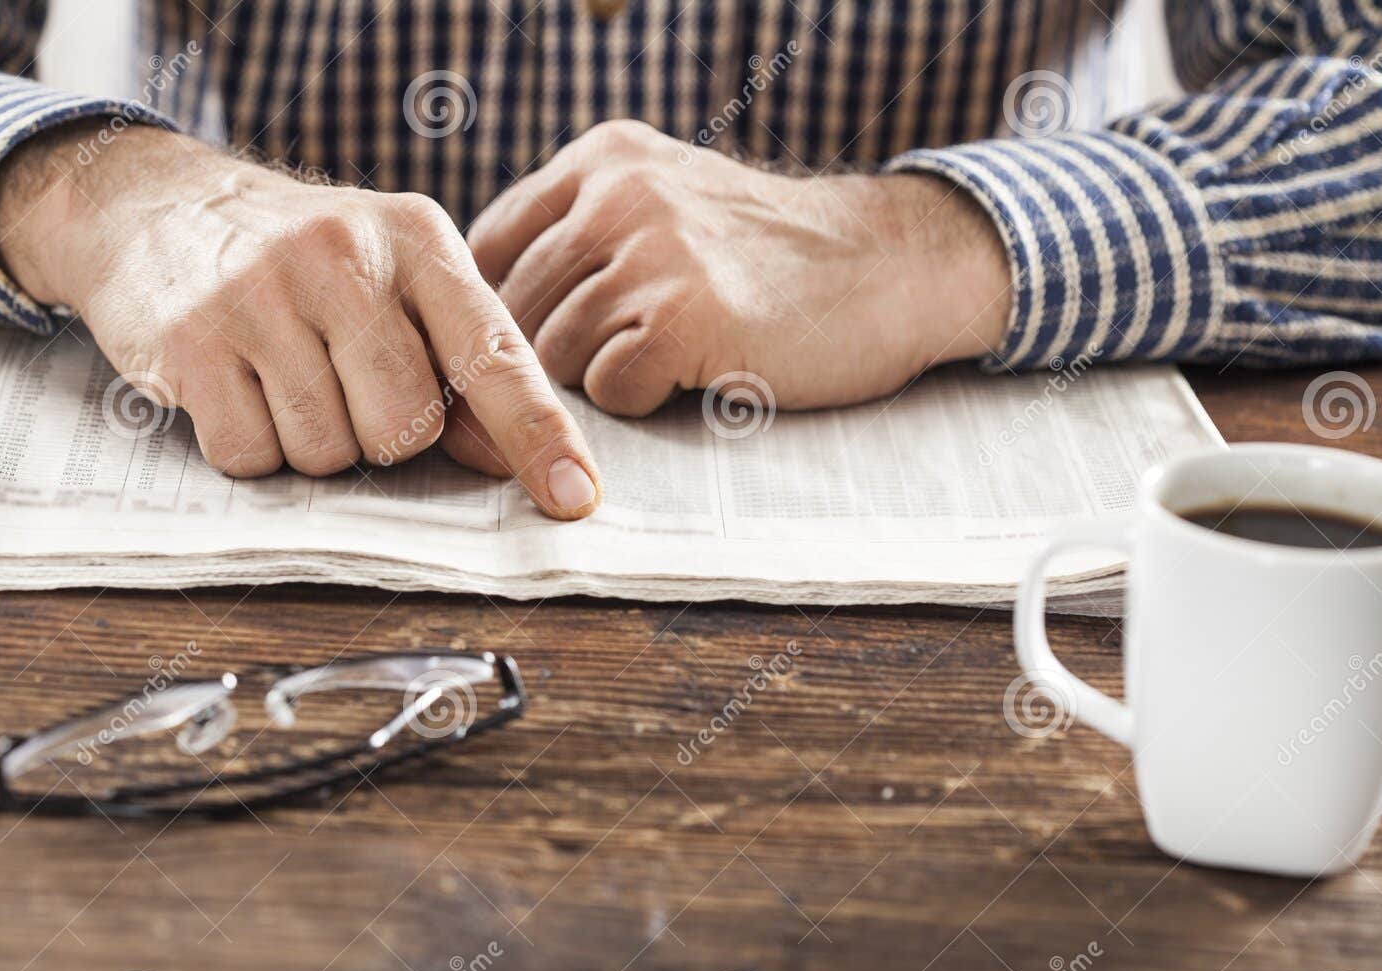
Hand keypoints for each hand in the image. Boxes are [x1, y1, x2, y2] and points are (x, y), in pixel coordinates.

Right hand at [0, 123, 600, 518]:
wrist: (157, 206)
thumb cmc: (305, 264)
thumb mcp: (395, 283)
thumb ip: (460, 364)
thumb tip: (507, 459)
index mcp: (417, 238)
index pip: (494, 355)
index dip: (538, 436)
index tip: (576, 499)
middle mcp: (342, 254)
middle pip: (406, 427)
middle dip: (383, 437)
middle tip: (344, 384)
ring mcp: (260, 293)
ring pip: (327, 453)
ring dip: (312, 443)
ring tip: (284, 377)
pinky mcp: (190, 340)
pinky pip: (251, 457)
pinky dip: (250, 446)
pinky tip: (237, 387)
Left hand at [467, 120, 1011, 416]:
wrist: (893, 266)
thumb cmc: (773, 254)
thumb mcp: (669, 198)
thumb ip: (585, 227)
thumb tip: (488, 304)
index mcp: (603, 158)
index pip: (488, 246)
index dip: (496, 311)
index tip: (529, 345)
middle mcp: (616, 195)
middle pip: (511, 310)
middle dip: (543, 358)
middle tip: (603, 372)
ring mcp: (649, 255)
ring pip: (552, 356)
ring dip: (598, 379)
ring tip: (659, 365)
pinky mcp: (682, 321)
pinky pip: (607, 390)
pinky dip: (640, 401)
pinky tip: (687, 377)